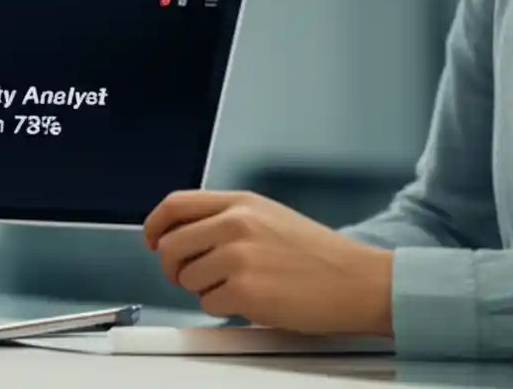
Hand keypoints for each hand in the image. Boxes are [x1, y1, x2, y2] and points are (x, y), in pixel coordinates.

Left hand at [144, 190, 393, 335]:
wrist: (361, 282)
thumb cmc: (320, 256)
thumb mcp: (269, 217)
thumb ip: (226, 218)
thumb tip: (181, 233)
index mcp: (240, 203)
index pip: (175, 205)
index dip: (154, 225)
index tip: (151, 240)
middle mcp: (235, 223)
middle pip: (169, 246)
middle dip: (174, 268)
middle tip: (193, 277)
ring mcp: (238, 256)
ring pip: (186, 278)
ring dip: (205, 290)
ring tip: (241, 287)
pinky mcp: (245, 290)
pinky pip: (208, 305)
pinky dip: (224, 309)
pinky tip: (254, 301)